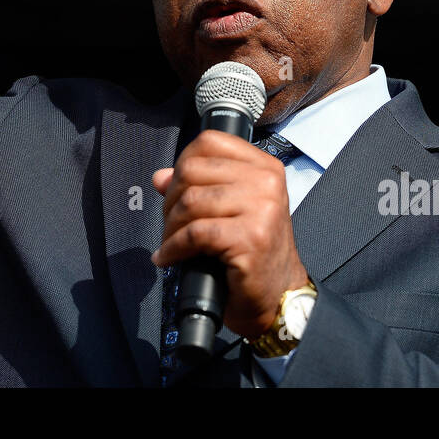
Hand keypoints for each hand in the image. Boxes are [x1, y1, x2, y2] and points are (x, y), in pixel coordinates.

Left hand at [152, 129, 310, 339]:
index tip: (175, 188)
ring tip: (170, 242)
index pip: (210, 142)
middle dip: (170, 199)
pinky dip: (173, 247)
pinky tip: (169, 257)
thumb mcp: (231, 210)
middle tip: (169, 223)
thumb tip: (160, 177)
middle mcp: (267, 182)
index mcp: (265, 167)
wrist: (279, 296)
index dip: (182, 163)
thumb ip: (199, 186)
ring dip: (170, 227)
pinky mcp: (250, 237)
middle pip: (192, 170)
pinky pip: (194, 234)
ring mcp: (262, 208)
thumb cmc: (254, 252)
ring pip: (190, 202)